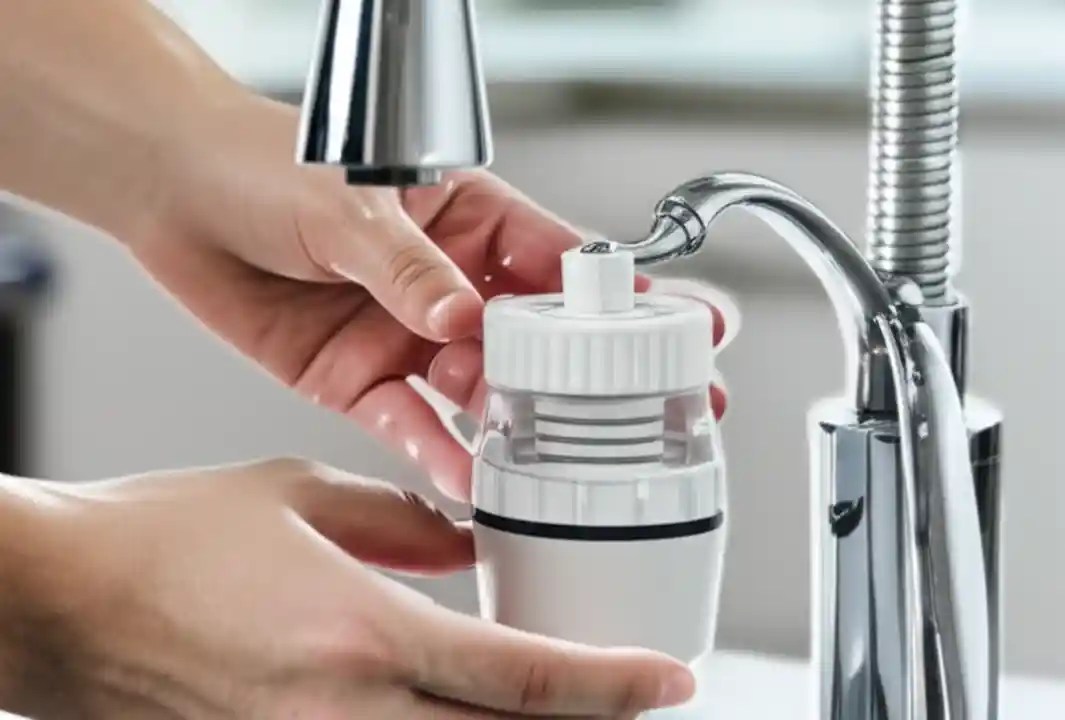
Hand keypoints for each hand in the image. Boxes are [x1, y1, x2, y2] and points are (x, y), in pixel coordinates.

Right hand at [0, 460, 694, 718]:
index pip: (521, 679)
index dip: (611, 686)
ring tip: (563, 710)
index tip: (668, 679)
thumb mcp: (298, 497)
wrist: (54, 605)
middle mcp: (342, 714)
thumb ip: (400, 522)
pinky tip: (462, 714)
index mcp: (359, 637)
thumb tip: (463, 543)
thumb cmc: (159, 542)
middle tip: (637, 701)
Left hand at [129, 94, 728, 501]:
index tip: (684, 329)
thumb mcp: (349, 202)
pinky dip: (439, 453)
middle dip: (591, 382)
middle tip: (643, 416)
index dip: (627, 299)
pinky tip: (467, 478)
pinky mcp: (362, 378)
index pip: (564, 262)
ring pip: (483, 392)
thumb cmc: (265, 164)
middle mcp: (449, 283)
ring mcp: (409, 335)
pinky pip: (413, 424)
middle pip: (536, 340)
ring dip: (516, 429)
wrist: (173, 193)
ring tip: (552, 465)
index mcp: (467, 217)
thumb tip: (462, 319)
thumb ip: (408, 267)